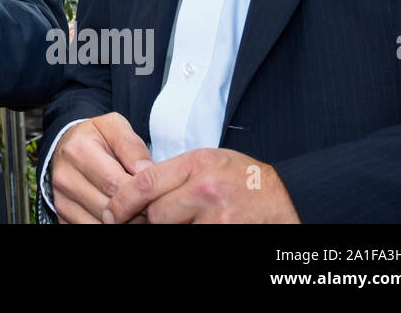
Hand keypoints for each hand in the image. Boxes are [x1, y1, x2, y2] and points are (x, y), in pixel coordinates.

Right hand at [50, 112, 152, 223]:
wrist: (67, 145)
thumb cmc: (95, 137)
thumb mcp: (114, 127)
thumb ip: (132, 145)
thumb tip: (147, 170)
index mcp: (77, 151)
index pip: (114, 183)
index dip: (140, 193)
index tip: (156, 194)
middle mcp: (65, 177)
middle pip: (107, 207)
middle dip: (134, 211)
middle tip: (151, 207)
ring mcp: (61, 198)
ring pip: (100, 223)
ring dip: (123, 222)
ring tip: (137, 212)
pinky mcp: (61, 214)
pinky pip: (88, 228)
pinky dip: (108, 226)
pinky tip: (121, 217)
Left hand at [103, 147, 300, 223]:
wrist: (288, 198)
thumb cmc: (244, 179)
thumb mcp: (209, 162)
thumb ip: (175, 173)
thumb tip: (134, 189)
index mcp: (197, 164)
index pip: (144, 183)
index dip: (121, 202)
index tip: (111, 214)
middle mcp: (206, 189)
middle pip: (155, 214)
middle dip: (147, 222)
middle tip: (145, 222)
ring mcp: (218, 217)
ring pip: (170, 231)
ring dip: (169, 230)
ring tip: (182, 222)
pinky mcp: (227, 233)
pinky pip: (192, 239)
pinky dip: (188, 234)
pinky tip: (193, 228)